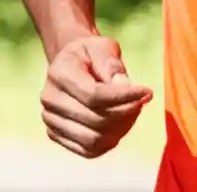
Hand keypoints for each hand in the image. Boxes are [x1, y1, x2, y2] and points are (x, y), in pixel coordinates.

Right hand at [40, 35, 152, 157]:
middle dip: (126, 113)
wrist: (71, 65)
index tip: (147, 91)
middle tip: (142, 101)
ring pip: (93, 139)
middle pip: (96, 119)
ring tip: (132, 112)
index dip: (124, 97)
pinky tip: (120, 124)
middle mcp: (50, 99)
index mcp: (59, 73)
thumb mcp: (102, 47)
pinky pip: (89, 150)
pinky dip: (110, 141)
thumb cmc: (90, 54)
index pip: (94, 95)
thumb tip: (123, 86)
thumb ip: (111, 64)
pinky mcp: (56, 135)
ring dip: (120, 129)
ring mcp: (51, 120)